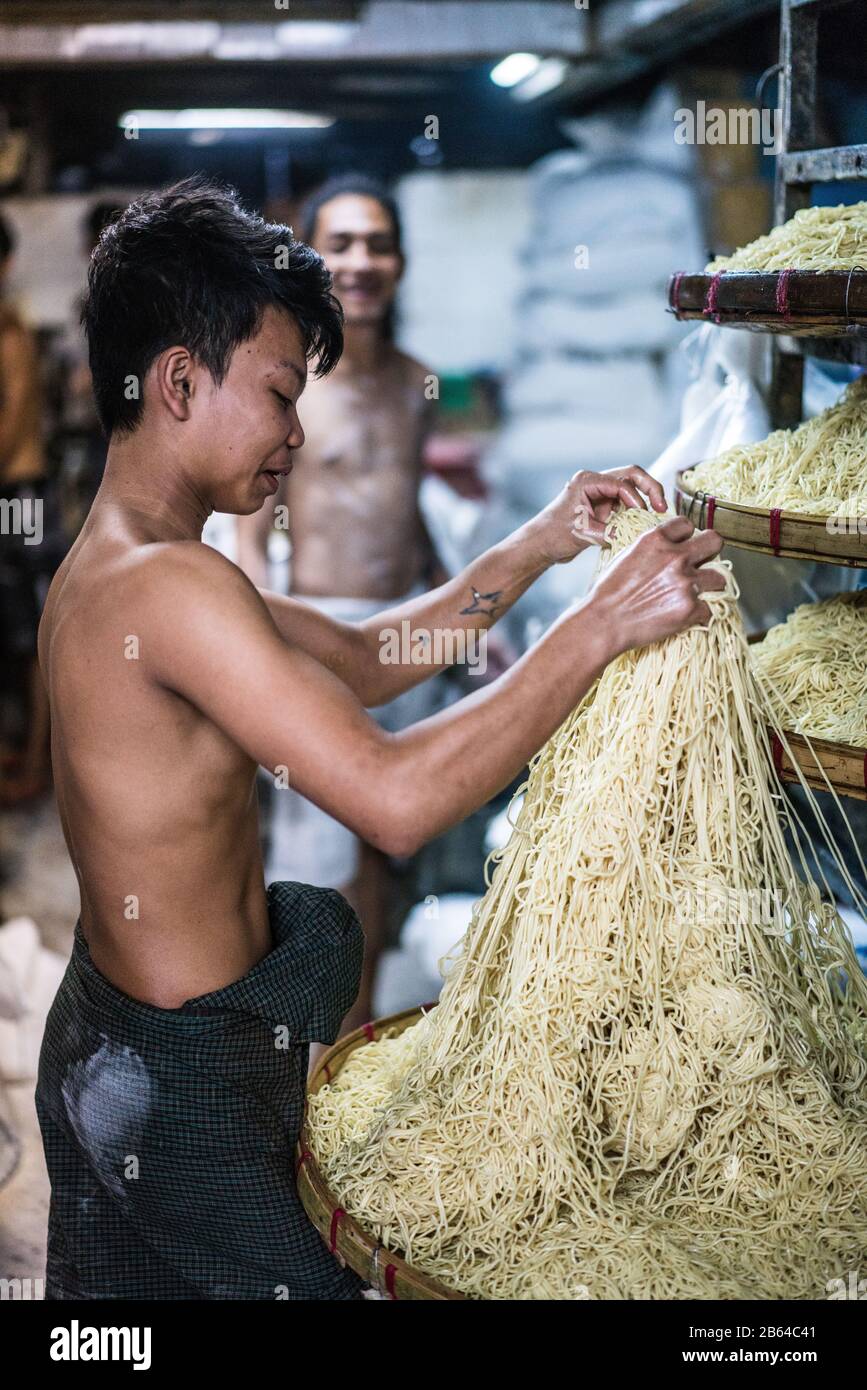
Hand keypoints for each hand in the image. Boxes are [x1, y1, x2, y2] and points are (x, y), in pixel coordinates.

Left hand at [530, 467, 667, 564]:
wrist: (540, 545)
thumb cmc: (554, 536)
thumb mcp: (584, 534)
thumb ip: (610, 533)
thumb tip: (638, 535)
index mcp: (587, 481)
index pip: (621, 483)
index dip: (636, 498)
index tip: (644, 515)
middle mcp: (595, 482)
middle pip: (632, 475)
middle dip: (650, 489)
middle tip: (662, 507)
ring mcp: (600, 493)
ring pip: (632, 488)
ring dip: (645, 500)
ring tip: (656, 516)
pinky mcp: (604, 505)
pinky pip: (626, 503)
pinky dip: (637, 511)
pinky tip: (645, 522)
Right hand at [587, 516, 725, 655]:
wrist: (605, 622)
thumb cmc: (608, 593)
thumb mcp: (627, 556)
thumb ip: (653, 548)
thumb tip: (669, 548)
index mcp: (656, 540)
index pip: (687, 524)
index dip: (687, 536)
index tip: (684, 546)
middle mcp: (675, 557)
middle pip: (715, 542)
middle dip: (711, 552)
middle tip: (703, 563)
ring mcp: (685, 583)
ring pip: (720, 578)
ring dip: (709, 586)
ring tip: (695, 594)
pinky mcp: (691, 609)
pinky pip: (710, 609)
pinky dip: (700, 614)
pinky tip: (687, 615)